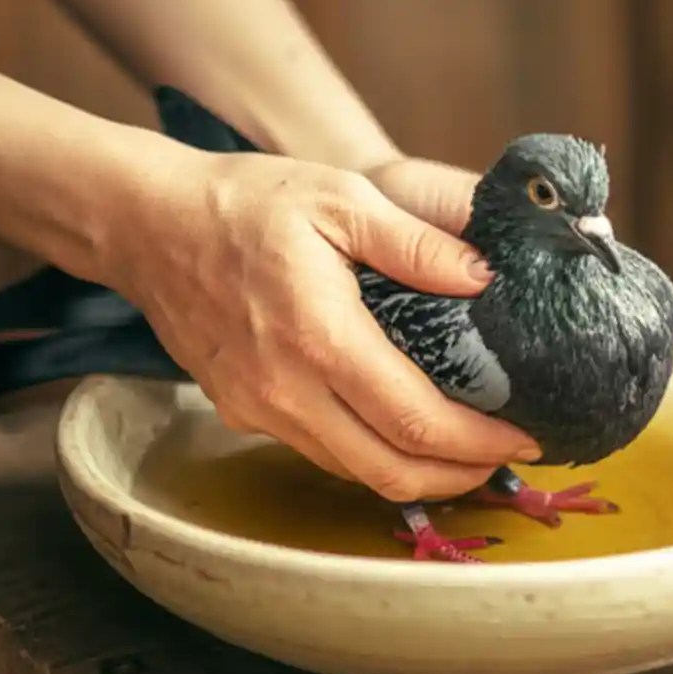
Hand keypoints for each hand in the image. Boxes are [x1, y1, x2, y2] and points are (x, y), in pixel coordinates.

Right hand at [106, 149, 539, 501]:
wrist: (149, 225)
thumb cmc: (245, 204)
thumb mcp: (339, 196)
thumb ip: (415, 241)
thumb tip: (483, 277)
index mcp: (320, 338)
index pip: (415, 421)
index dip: (478, 444)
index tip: (523, 439)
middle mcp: (287, 391)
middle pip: (390, 471)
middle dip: (459, 477)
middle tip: (505, 459)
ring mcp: (259, 410)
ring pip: (355, 473)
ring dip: (419, 474)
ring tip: (466, 452)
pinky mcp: (243, 412)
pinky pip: (322, 453)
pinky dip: (374, 456)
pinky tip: (402, 431)